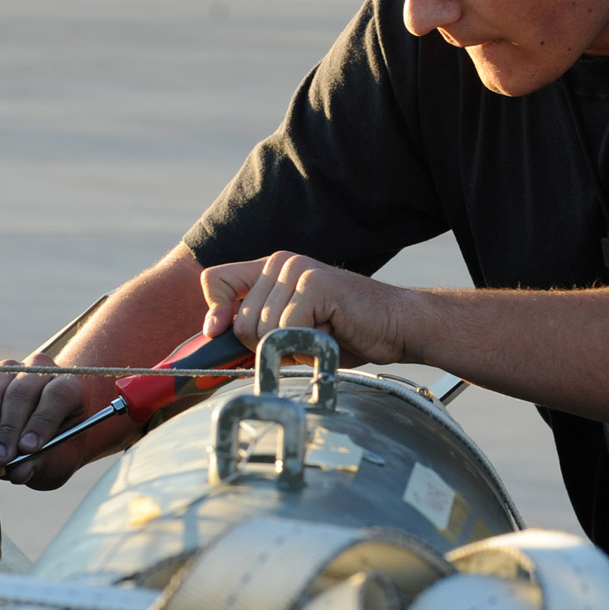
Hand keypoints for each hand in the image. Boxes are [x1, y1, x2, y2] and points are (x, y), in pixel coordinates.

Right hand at [0, 357, 91, 487]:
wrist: (41, 434)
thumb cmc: (56, 447)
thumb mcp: (59, 461)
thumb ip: (44, 464)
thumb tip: (19, 472)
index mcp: (71, 386)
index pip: (57, 395)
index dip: (41, 422)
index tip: (28, 449)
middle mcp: (39, 370)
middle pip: (21, 393)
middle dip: (8, 430)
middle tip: (0, 460)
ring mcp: (8, 371)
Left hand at [199, 251, 413, 365]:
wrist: (397, 327)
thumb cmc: (345, 334)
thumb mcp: (290, 333)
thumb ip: (254, 332)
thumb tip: (210, 338)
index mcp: (270, 269)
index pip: (215, 280)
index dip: (215, 314)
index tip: (222, 335)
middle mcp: (280, 262)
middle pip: (238, 322)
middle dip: (265, 346)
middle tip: (303, 340)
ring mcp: (297, 269)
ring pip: (261, 330)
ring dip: (292, 347)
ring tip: (321, 335)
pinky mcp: (314, 284)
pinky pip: (287, 331)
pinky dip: (308, 345)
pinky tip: (331, 333)